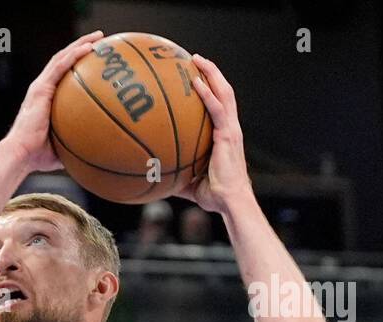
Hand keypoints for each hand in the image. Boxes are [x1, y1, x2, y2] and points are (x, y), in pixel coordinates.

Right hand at [2, 30, 104, 172]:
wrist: (21, 154)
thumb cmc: (37, 156)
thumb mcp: (61, 148)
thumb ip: (75, 145)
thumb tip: (95, 153)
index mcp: (45, 99)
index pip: (62, 75)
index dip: (78, 62)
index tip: (96, 57)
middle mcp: (41, 89)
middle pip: (64, 60)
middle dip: (82, 46)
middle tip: (101, 40)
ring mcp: (40, 87)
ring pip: (62, 57)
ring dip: (81, 44)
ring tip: (99, 36)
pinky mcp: (40, 88)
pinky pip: (60, 66)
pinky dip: (74, 55)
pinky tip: (90, 48)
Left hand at [176, 54, 252, 213]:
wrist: (230, 201)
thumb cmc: (213, 195)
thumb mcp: (188, 182)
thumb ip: (174, 175)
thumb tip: (152, 177)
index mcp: (224, 135)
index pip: (218, 105)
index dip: (210, 89)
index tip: (194, 77)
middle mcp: (229, 127)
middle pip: (223, 91)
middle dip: (210, 72)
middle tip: (194, 59)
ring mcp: (231, 129)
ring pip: (224, 92)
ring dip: (211, 73)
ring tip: (196, 60)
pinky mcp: (228, 134)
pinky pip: (217, 108)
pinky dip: (207, 93)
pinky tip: (196, 82)